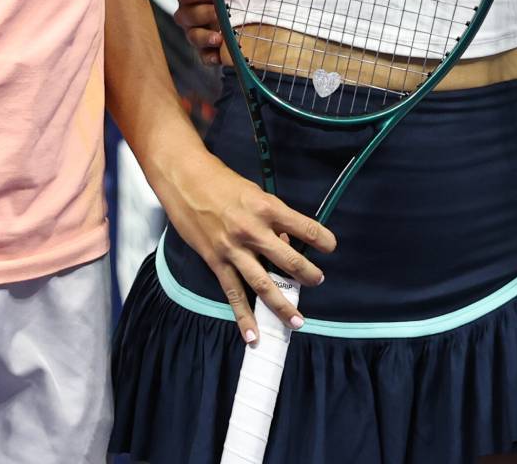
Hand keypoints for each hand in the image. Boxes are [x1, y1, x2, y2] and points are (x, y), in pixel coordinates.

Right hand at [157, 150, 336, 345]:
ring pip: (264, 283)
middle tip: (317, 281)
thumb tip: (284, 240)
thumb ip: (272, 217)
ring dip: (282, 304)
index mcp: (268, 208)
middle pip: (289, 260)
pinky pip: (233, 293)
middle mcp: (253, 231)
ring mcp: (233, 249)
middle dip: (307, 275)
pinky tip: (253, 335)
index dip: (322, 239)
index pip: (305, 227)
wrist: (185, 180)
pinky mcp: (215, 261)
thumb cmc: (223, 182)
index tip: (331, 246)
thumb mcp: (255, 193)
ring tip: (297, 320)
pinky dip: (243, 317)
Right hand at [176, 0, 223, 65]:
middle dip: (202, 13)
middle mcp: (189, 14)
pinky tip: (220, 56)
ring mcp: (196, 33)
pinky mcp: (207, 50)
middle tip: (219, 12)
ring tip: (219, 37)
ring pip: (192, 37)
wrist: (249, 7)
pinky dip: (210, 58)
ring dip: (204, 37)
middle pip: (184, 15)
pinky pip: (203, 57)